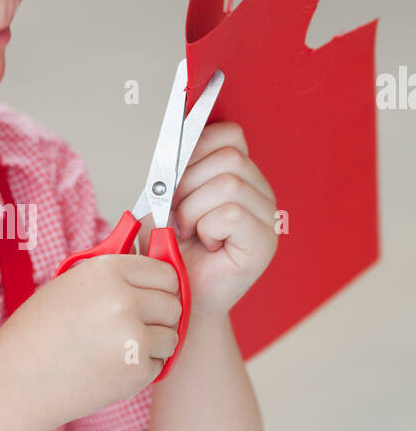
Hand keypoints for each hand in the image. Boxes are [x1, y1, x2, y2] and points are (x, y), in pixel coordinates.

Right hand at [0, 252, 181, 428]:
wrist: (16, 381)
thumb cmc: (37, 333)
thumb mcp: (69, 285)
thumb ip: (112, 276)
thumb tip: (151, 272)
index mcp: (107, 271)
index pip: (165, 272)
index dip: (160, 285)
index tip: (153, 294)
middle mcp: (124, 300)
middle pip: (174, 303)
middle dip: (160, 315)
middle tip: (136, 324)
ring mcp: (133, 337)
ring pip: (171, 335)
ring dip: (154, 343)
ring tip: (118, 348)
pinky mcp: (137, 370)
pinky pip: (159, 363)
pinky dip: (142, 367)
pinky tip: (110, 367)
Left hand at [168, 121, 278, 317]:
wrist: (174, 296)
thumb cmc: (167, 249)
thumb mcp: (163, 201)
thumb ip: (175, 169)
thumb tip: (179, 140)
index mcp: (238, 174)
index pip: (229, 134)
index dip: (196, 147)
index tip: (175, 177)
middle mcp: (259, 191)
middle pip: (228, 157)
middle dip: (188, 186)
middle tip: (180, 218)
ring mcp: (267, 216)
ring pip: (227, 184)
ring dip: (193, 211)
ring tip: (191, 234)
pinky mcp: (265, 241)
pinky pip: (231, 213)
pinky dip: (206, 229)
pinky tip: (206, 246)